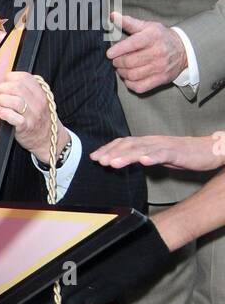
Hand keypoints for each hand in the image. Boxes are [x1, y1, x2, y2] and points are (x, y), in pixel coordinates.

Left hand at [0, 71, 67, 161]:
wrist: (49, 138)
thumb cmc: (39, 118)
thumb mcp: (38, 100)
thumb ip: (27, 89)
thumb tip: (6, 81)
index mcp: (41, 93)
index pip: (24, 77)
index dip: (9, 78)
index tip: (5, 84)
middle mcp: (38, 102)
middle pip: (17, 87)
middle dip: (2, 89)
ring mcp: (33, 115)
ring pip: (15, 101)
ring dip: (1, 101)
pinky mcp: (26, 127)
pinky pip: (14, 117)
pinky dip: (4, 113)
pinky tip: (0, 112)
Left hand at [91, 133, 224, 171]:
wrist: (209, 150)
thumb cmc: (183, 153)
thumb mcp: (158, 156)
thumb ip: (142, 157)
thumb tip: (124, 161)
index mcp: (148, 142)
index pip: (124, 143)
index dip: (109, 148)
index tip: (94, 156)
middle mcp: (153, 141)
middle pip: (129, 144)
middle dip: (111, 152)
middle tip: (98, 160)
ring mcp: (165, 146)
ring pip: (142, 149)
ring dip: (126, 156)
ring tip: (112, 162)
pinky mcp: (177, 152)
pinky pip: (164, 154)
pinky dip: (153, 157)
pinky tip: (144, 161)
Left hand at [106, 13, 187, 92]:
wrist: (183, 50)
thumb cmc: (161, 37)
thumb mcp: (148, 26)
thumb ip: (129, 22)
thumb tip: (113, 16)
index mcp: (152, 37)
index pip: (132, 44)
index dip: (118, 50)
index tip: (109, 54)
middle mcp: (157, 53)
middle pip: (129, 62)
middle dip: (118, 62)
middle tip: (116, 60)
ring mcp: (160, 67)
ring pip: (132, 75)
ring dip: (122, 72)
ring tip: (122, 68)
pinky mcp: (161, 79)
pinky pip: (140, 86)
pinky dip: (130, 84)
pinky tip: (130, 77)